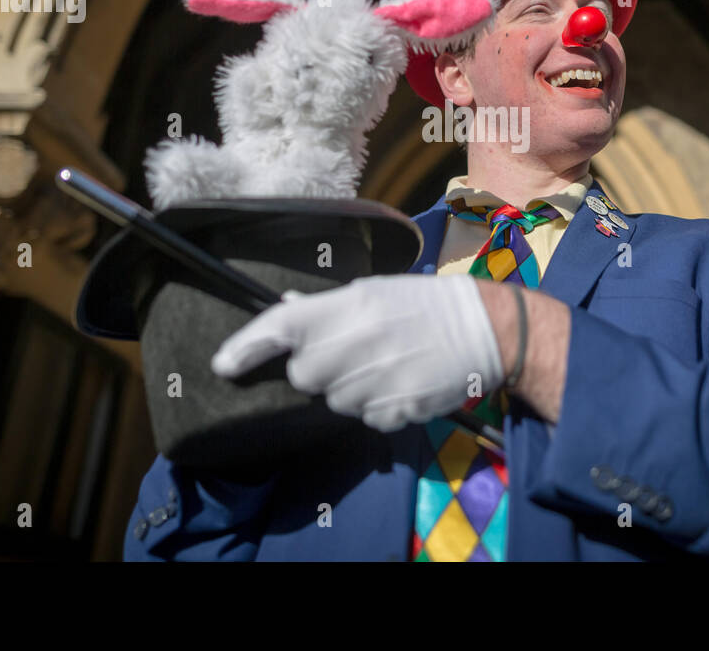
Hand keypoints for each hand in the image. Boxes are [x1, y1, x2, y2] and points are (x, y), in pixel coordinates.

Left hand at [211, 274, 504, 431]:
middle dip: (314, 369)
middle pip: (302, 375)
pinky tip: (397, 381)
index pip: (283, 325)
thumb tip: (286, 310)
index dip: (246, 346)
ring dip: (346, 388)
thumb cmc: (425, 304)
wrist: (486, 330)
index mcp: (353, 304)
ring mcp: (380, 379)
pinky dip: (373, 405)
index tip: (223, 363)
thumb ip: (329, 306)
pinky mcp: (398, 409)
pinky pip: (364, 417)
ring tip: (380, 365)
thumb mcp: (376, 290)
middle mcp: (360, 342)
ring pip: (333, 401)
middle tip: (343, 354)